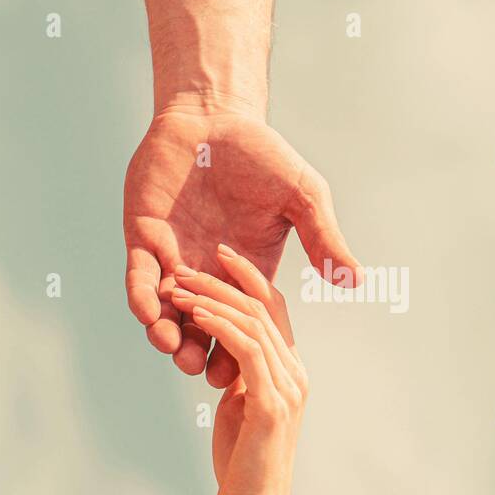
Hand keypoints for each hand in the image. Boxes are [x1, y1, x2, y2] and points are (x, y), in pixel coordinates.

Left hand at [125, 105, 356, 387]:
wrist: (212, 116)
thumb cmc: (260, 154)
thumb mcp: (302, 197)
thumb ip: (323, 239)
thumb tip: (356, 280)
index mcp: (248, 271)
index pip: (244, 324)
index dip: (241, 354)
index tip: (243, 378)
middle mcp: (210, 272)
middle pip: (203, 329)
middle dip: (202, 355)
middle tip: (206, 375)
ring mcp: (174, 258)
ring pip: (166, 313)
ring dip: (168, 336)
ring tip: (174, 348)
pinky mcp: (144, 241)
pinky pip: (138, 280)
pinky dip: (143, 300)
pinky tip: (151, 312)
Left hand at [169, 243, 304, 494]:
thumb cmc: (241, 465)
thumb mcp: (239, 408)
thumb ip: (240, 378)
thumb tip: (225, 354)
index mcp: (291, 371)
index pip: (275, 309)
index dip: (249, 278)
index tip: (218, 255)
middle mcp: (296, 373)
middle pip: (265, 307)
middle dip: (225, 280)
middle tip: (189, 265)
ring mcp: (288, 386)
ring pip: (254, 322)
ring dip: (214, 300)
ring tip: (180, 287)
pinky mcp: (272, 402)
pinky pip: (247, 349)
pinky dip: (220, 326)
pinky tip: (194, 315)